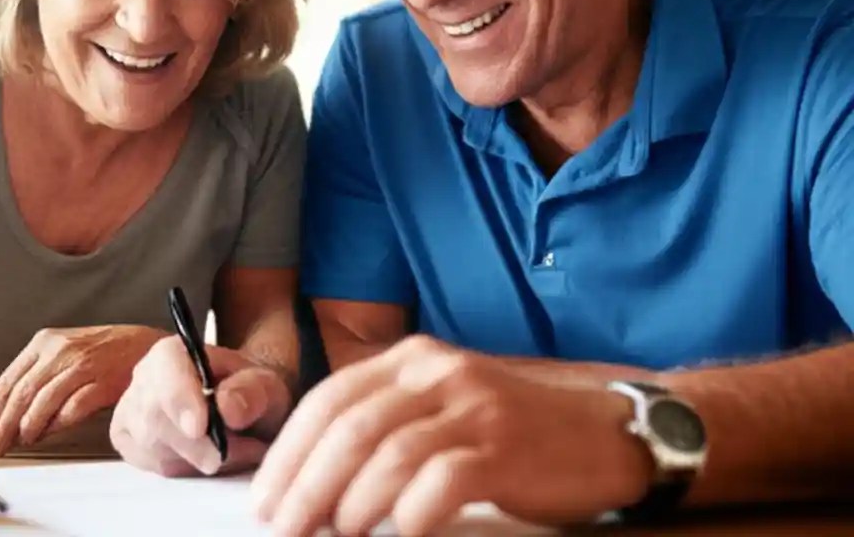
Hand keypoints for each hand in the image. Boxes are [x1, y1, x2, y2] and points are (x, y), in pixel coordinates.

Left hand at [0, 325, 163, 455]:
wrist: (144, 347)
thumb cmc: (98, 354)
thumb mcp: (53, 359)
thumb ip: (16, 381)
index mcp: (44, 343)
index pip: (7, 381)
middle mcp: (60, 350)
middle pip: (21, 393)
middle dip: (4, 426)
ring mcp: (83, 364)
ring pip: (43, 400)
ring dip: (28, 427)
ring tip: (23, 442)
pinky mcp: (104, 381)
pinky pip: (73, 407)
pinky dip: (57, 423)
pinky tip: (49, 434)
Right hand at [110, 336, 292, 476]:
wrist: (240, 405)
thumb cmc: (249, 390)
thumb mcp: (267, 385)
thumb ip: (252, 391)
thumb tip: (228, 407)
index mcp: (171, 353)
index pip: (163, 369)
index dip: (178, 399)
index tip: (198, 429)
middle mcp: (143, 379)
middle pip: (155, 418)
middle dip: (200, 444)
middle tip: (246, 449)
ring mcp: (131, 413)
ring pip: (155, 448)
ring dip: (201, 459)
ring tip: (237, 449)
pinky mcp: (131, 444)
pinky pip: (156, 466)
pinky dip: (189, 469)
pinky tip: (209, 456)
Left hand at [251, 335, 653, 536]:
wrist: (610, 431)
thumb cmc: (515, 430)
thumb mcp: (443, 406)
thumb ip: (386, 423)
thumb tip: (312, 476)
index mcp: (413, 358)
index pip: (329, 398)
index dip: (289, 450)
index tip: (267, 496)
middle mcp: (438, 372)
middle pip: (348, 428)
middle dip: (305, 483)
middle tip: (286, 527)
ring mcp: (473, 407)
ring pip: (386, 454)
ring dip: (350, 504)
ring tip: (337, 535)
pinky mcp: (504, 447)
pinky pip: (440, 482)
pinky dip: (411, 516)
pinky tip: (402, 536)